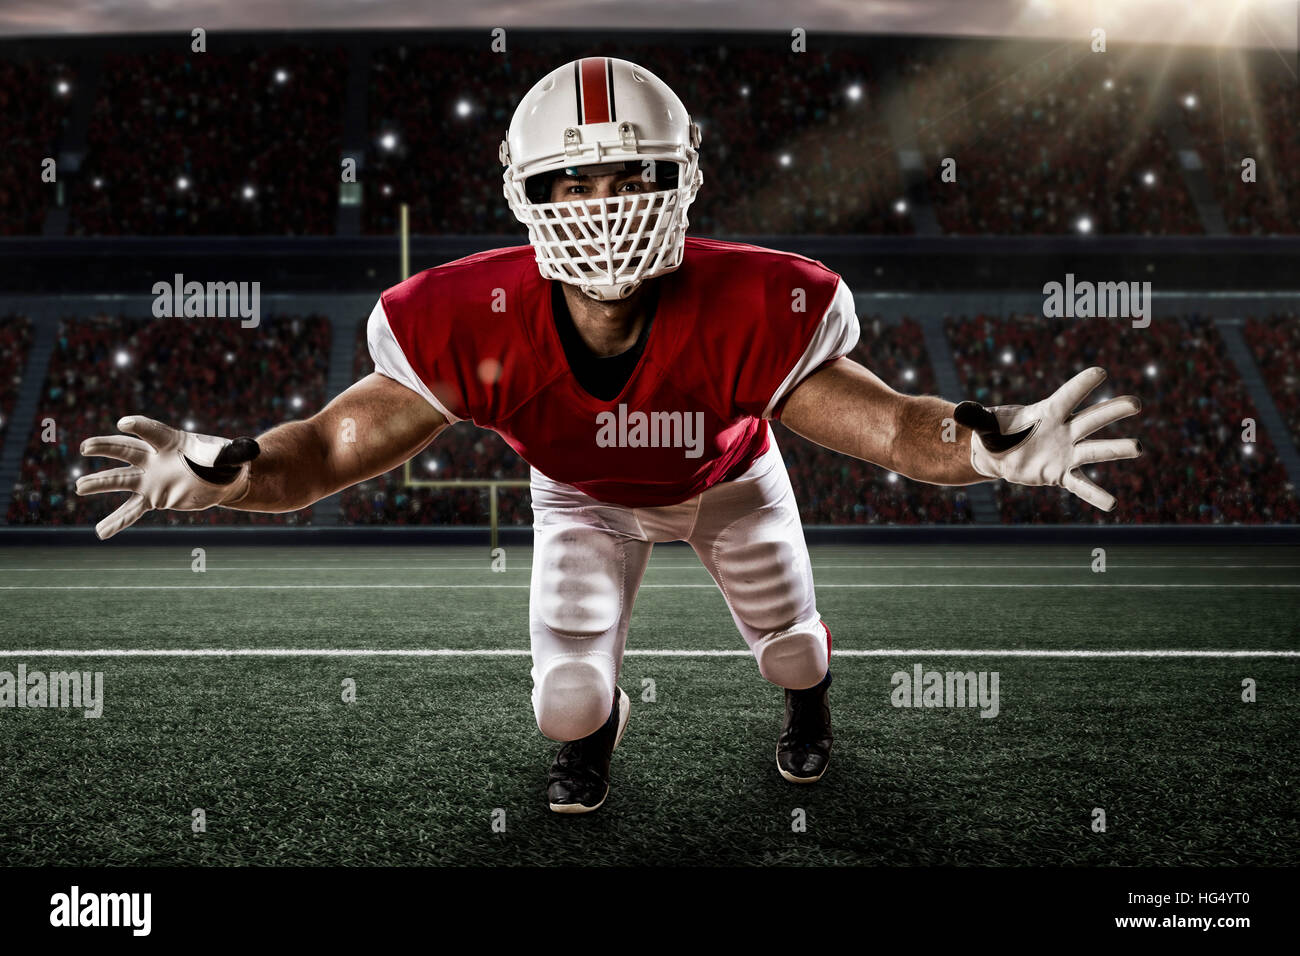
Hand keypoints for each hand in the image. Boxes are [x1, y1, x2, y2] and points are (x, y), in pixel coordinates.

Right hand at [76, 416, 259, 538]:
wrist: (222, 478)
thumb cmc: (225, 461)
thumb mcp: (232, 456)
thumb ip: (235, 452)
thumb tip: (252, 448)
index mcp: (172, 442)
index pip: (152, 432)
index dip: (140, 426)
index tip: (123, 422)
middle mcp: (154, 458)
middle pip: (126, 450)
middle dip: (106, 447)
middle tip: (85, 447)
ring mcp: (150, 478)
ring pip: (121, 479)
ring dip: (99, 483)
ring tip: (79, 487)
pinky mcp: (154, 497)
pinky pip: (132, 509)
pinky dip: (118, 522)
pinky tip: (101, 534)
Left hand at [954, 367, 1140, 511]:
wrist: (997, 452)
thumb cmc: (996, 430)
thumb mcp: (983, 423)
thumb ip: (975, 417)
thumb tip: (956, 411)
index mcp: (1047, 411)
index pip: (1067, 395)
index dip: (1082, 384)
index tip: (1100, 372)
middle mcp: (1064, 430)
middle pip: (1091, 419)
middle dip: (1112, 410)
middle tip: (1135, 403)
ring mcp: (1066, 452)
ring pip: (1096, 450)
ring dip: (1117, 449)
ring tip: (1139, 447)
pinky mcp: (1061, 473)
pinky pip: (1081, 484)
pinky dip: (1095, 494)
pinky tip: (1112, 505)